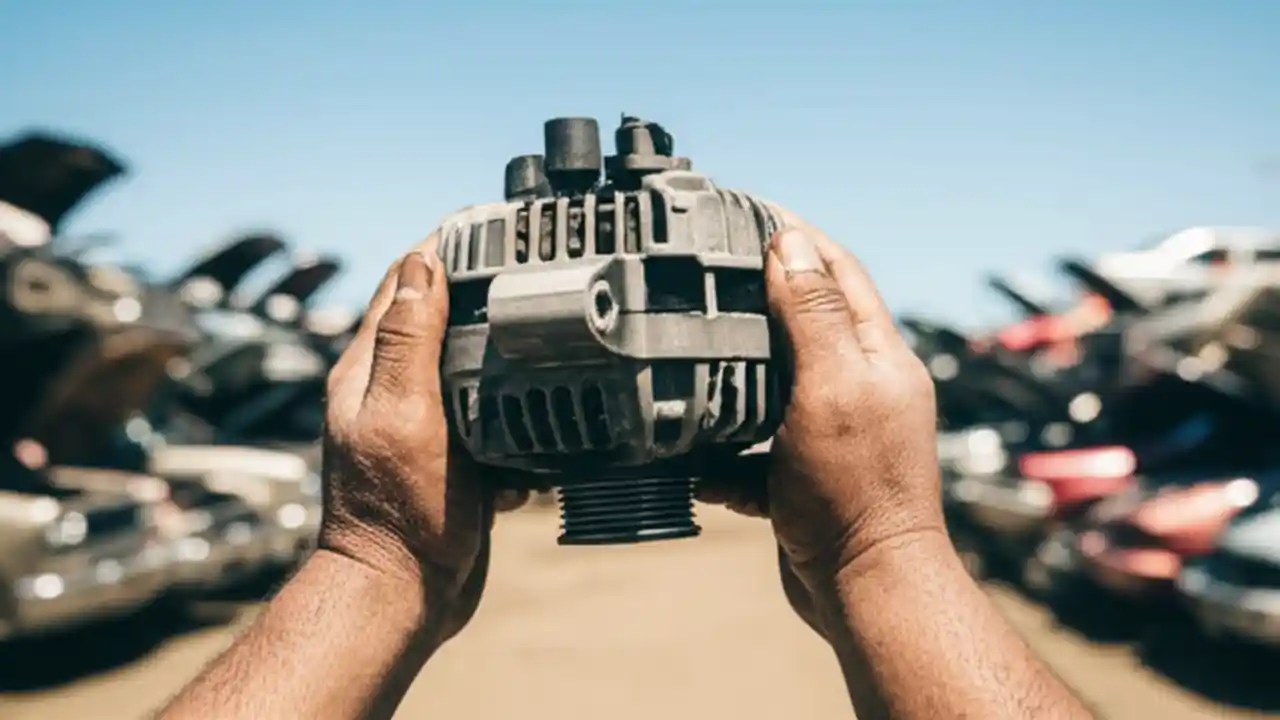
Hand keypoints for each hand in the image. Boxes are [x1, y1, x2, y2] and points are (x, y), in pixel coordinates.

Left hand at [320, 237, 526, 645]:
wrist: (404, 594)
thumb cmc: (395, 511)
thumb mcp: (402, 413)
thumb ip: (407, 341)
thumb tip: (422, 262)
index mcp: (368, 370)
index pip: (403, 283)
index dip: (444, 249)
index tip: (491, 228)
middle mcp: (393, 390)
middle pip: (441, 319)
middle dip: (485, 292)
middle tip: (536, 271)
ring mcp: (424, 426)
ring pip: (472, 368)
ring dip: (507, 353)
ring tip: (554, 333)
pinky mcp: (454, 458)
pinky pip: (491, 417)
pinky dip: (516, 410)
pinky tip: (546, 414)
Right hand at [699, 224, 945, 633]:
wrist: (864, 588)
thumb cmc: (857, 491)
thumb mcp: (832, 387)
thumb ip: (811, 315)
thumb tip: (790, 242)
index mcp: (876, 356)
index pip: (837, 270)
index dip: (796, 235)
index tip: (745, 210)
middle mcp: (858, 387)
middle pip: (802, 321)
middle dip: (755, 295)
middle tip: (703, 271)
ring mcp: (830, 432)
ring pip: (770, 384)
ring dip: (730, 374)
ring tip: (684, 354)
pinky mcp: (802, 475)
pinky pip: (753, 447)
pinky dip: (723, 450)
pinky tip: (694, 456)